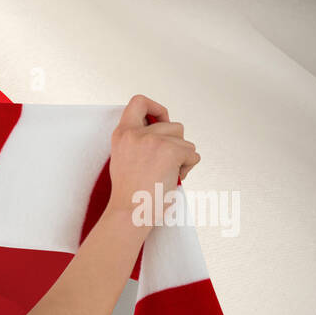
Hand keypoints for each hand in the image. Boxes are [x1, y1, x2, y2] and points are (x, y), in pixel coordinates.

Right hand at [105, 94, 199, 222]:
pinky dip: (188, 167)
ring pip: (186, 140)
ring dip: (182, 157)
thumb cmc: (130, 193)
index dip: (156, 108)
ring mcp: (153, 141)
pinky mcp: (170, 151)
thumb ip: (139, 140)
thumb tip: (166, 128)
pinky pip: (193, 154)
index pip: (138, 102)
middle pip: (173, 125)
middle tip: (164, 164)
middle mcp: (136, 134)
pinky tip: (173, 178)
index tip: (161, 120)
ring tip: (166, 174)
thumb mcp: (125, 157)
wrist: (129, 212)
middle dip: (177, 144)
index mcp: (122, 134)